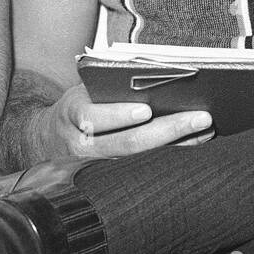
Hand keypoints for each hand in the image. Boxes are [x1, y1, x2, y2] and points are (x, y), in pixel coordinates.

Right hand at [36, 82, 212, 160]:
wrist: (47, 138)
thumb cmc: (77, 104)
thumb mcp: (82, 89)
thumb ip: (108, 86)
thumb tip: (157, 77)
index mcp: (72, 113)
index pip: (92, 116)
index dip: (119, 115)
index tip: (146, 110)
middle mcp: (83, 144)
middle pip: (126, 143)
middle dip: (167, 130)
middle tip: (201, 117)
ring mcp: (98, 165)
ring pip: (140, 158)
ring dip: (177, 144)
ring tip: (205, 129)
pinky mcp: (111, 176)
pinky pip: (145, 166)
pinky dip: (171, 153)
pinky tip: (194, 142)